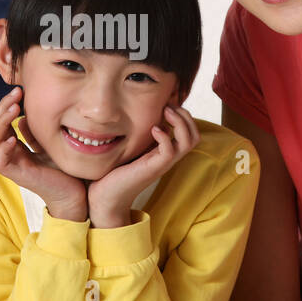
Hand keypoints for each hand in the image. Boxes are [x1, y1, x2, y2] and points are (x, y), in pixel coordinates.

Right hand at [0, 87, 88, 220]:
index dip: (7, 104)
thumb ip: (35, 132)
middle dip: (2, 107)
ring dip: (1, 121)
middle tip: (16, 92)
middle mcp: (11, 153)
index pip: (2, 121)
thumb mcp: (49, 144)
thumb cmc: (63, 170)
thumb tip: (24, 117)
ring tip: (14, 108)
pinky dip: (4, 148)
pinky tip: (13, 137)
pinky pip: (0, 161)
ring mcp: (12, 164)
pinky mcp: (17, 175)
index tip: (20, 89)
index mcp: (17, 145)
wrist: (73, 194)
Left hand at [86, 105, 200, 227]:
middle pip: (194, 136)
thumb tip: (144, 116)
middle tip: (169, 106)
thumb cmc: (115, 171)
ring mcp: (162, 163)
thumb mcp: (131, 147)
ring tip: (166, 112)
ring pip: (188, 141)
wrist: (106, 196)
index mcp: (165, 151)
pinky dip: (165, 136)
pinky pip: (169, 151)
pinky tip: (154, 129)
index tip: (167, 104)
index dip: (183, 115)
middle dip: (186, 116)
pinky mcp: (153, 168)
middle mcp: (168, 157)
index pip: (190, 132)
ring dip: (180, 122)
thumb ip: (141, 134)